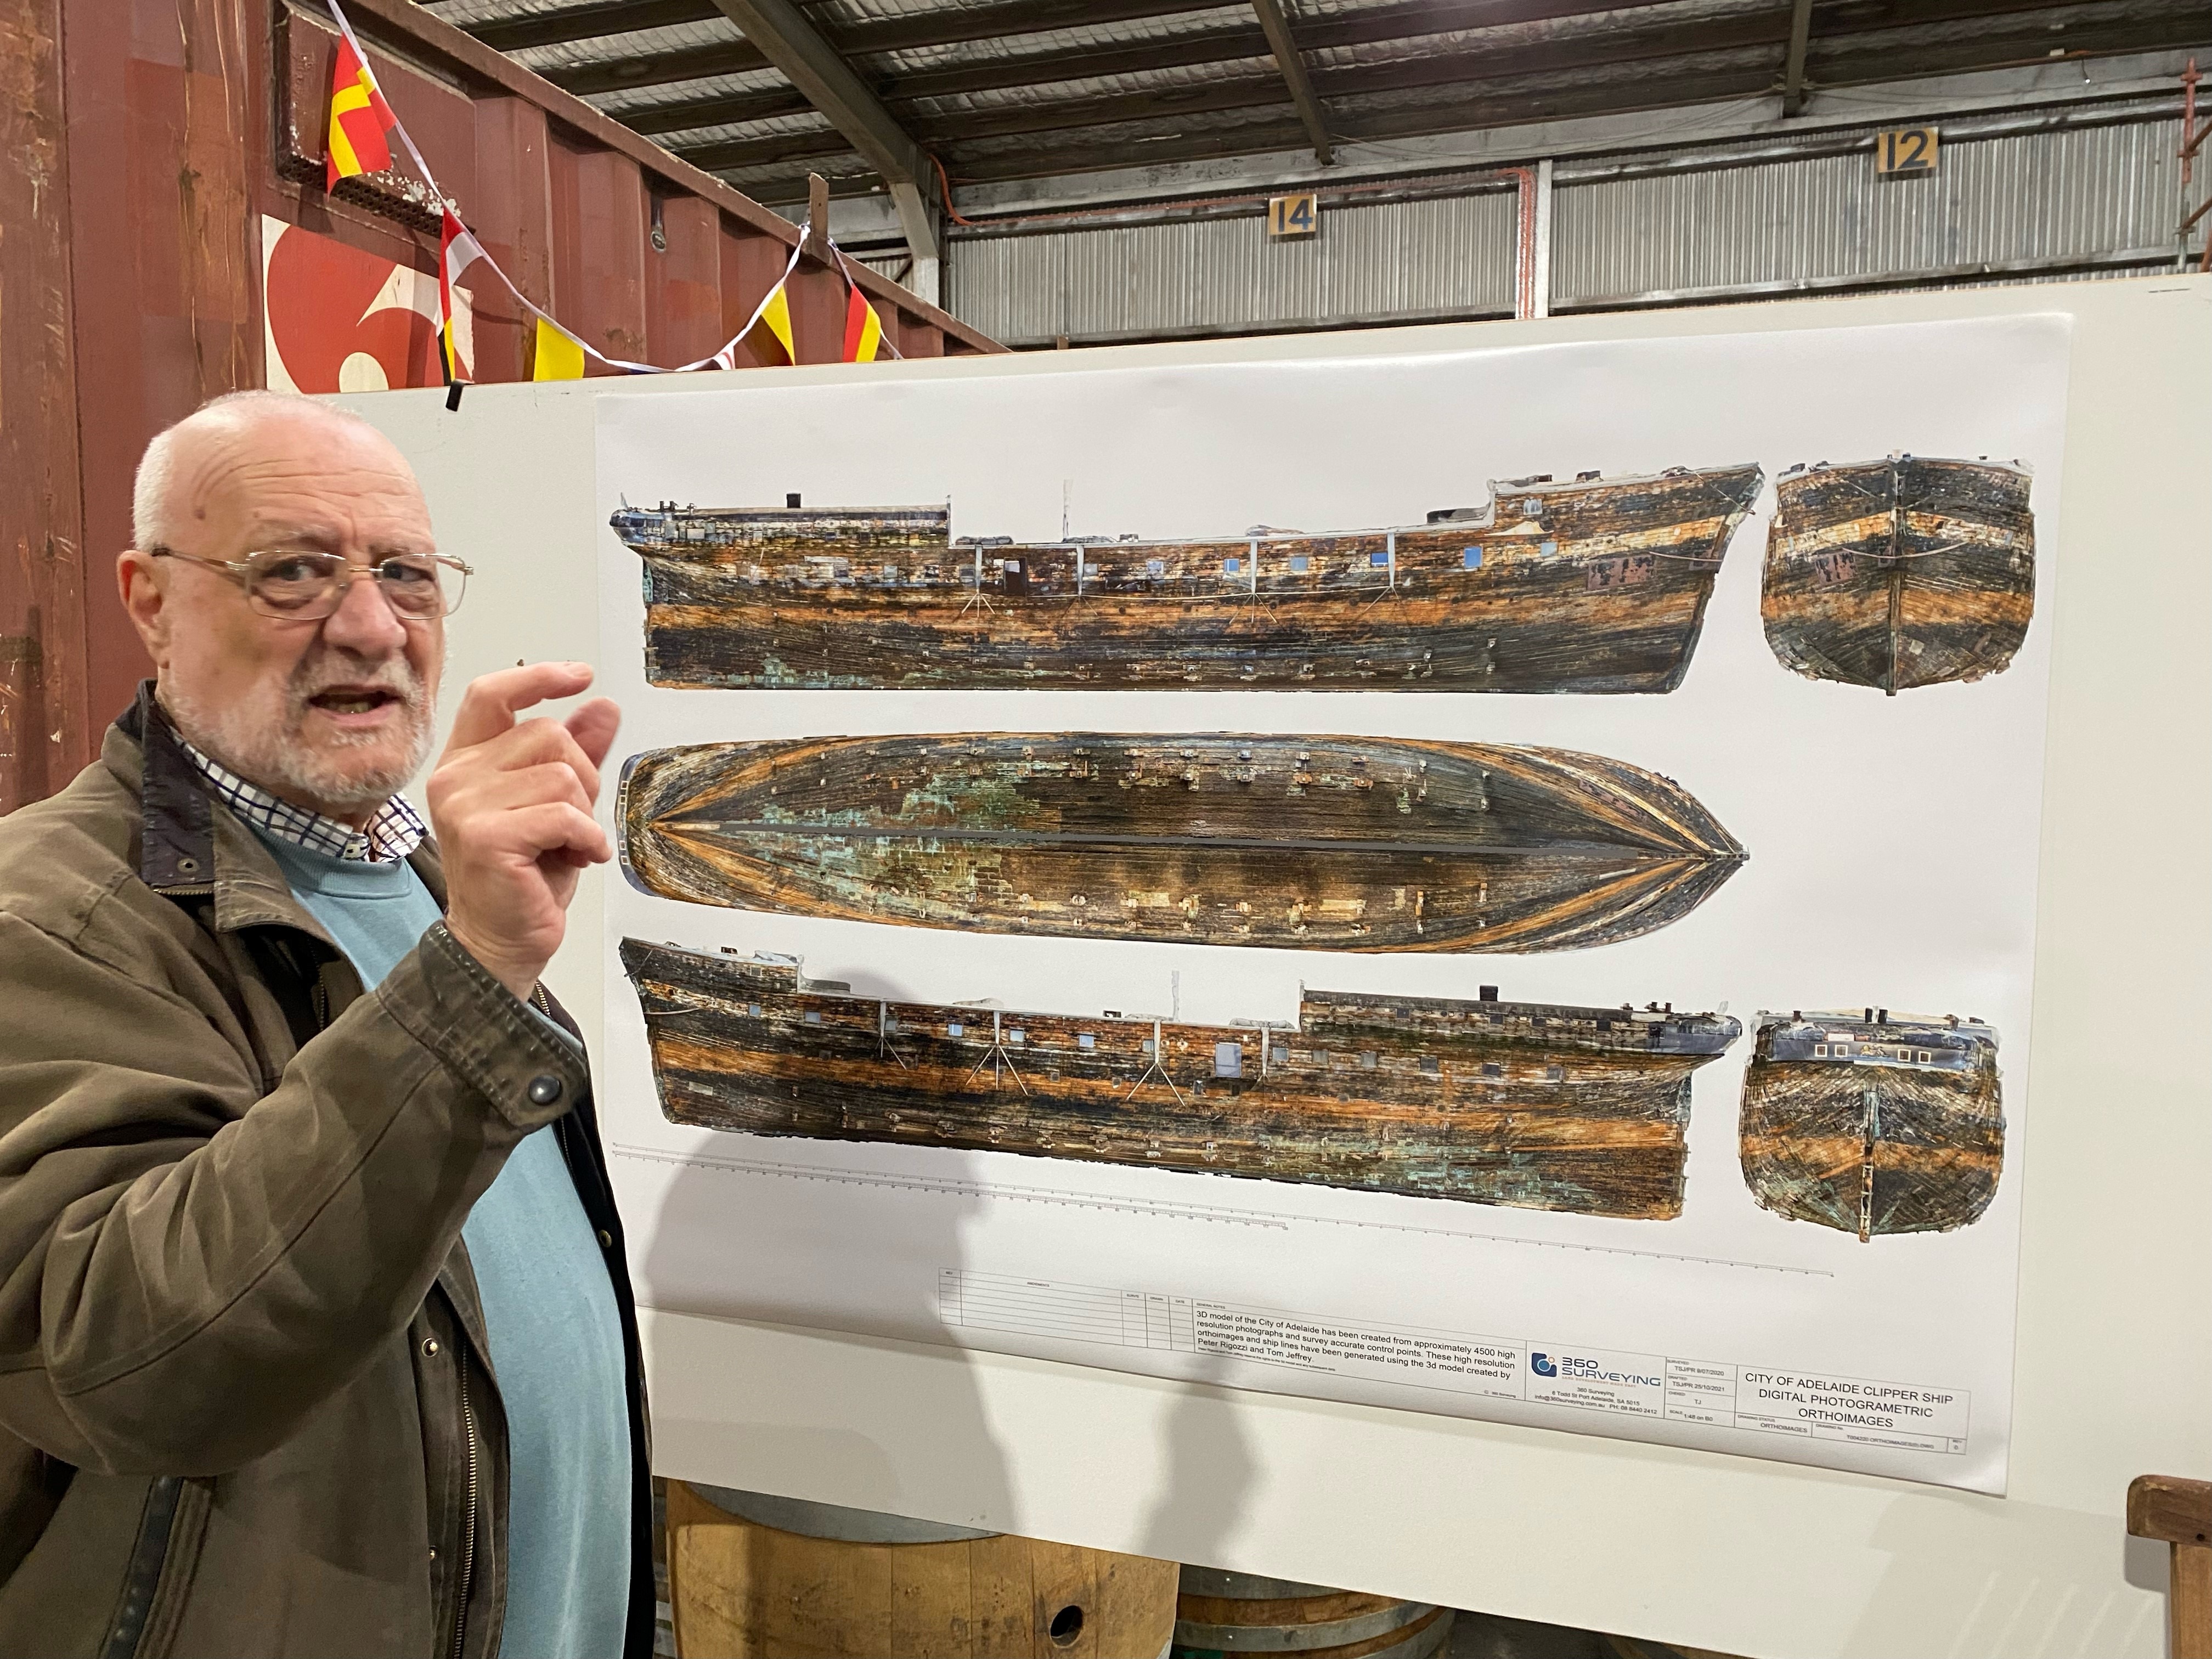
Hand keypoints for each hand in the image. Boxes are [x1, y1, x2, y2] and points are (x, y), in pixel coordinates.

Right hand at [427, 663, 620, 1000]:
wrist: (502, 940)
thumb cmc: (524, 877)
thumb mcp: (558, 805)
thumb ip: (577, 753)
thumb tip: (603, 706)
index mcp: (467, 761)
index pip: (492, 694)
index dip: (538, 677)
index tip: (581, 676)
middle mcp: (456, 777)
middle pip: (547, 733)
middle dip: (582, 776)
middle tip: (574, 821)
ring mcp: (465, 805)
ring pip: (561, 774)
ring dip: (584, 814)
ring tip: (568, 844)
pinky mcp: (486, 836)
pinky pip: (563, 813)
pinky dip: (586, 838)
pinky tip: (577, 858)